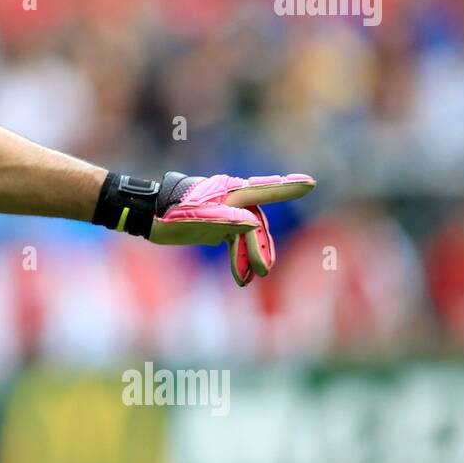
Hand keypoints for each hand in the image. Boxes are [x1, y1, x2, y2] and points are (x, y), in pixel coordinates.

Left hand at [149, 172, 314, 285]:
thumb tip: (254, 224)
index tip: (311, 184)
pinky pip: (236, 243)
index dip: (288, 188)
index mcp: (232, 192)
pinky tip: (241, 279)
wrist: (151, 218)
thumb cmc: (174, 214)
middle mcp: (233, 200)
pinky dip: (239, 259)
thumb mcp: (200, 218)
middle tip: (264, 270)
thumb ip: (228, 219)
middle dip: (261, 247)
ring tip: (251, 278)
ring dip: (251, 257)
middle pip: (258, 224)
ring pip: (249, 237)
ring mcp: (227, 213)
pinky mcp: (219, 226)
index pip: (265, 189)